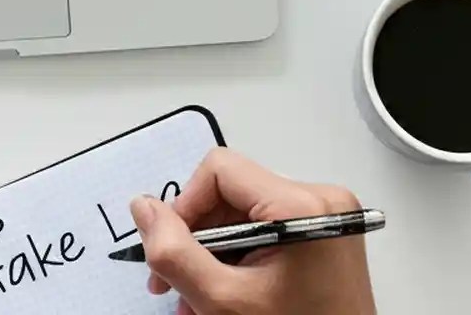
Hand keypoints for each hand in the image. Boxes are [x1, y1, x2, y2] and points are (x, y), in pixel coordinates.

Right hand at [130, 148, 375, 314]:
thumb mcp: (223, 300)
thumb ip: (175, 252)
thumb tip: (143, 207)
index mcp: (302, 206)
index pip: (220, 170)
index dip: (185, 206)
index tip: (171, 248)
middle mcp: (321, 199)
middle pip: (230, 193)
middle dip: (195, 239)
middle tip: (173, 284)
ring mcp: (327, 217)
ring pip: (243, 215)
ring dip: (212, 255)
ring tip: (196, 299)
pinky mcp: (325, 234)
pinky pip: (265, 229)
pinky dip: (238, 258)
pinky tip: (225, 294)